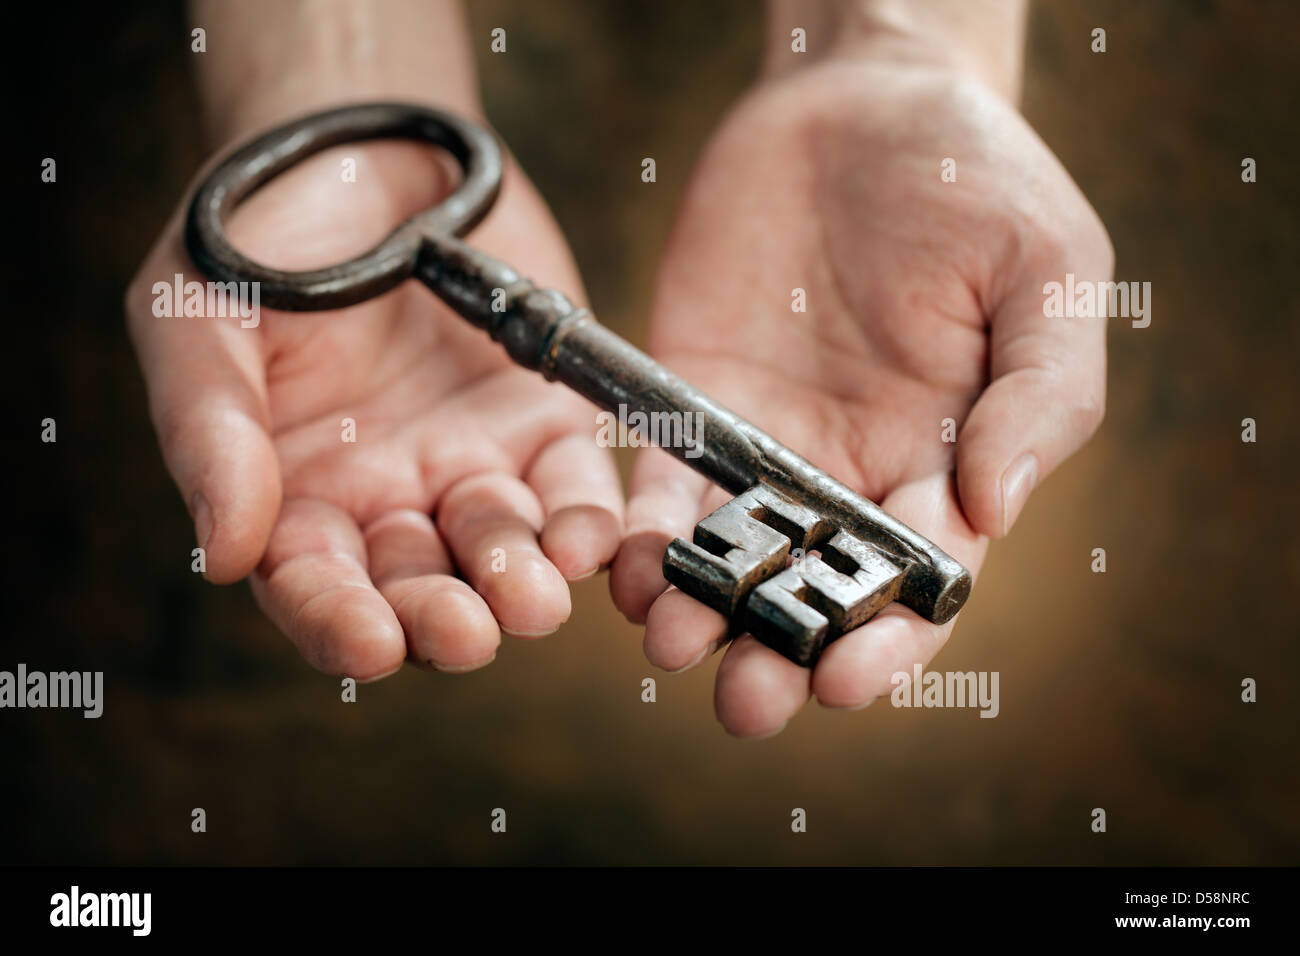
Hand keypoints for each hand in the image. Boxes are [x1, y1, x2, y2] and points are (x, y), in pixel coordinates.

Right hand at [127, 134, 621, 679]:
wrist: (360, 150)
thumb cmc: (258, 238)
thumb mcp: (200, 319)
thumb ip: (214, 433)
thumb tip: (223, 556)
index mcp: (299, 493)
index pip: (314, 586)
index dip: (337, 623)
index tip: (368, 647)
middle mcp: (392, 498)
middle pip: (419, 588)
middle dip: (442, 619)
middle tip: (467, 633)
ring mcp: (476, 463)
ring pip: (504, 548)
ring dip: (522, 581)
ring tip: (535, 599)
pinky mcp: (548, 422)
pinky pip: (577, 486)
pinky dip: (588, 519)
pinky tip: (590, 539)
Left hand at [610, 56, 1112, 735]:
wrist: (864, 96)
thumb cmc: (979, 183)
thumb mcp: (1048, 276)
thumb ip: (1038, 397)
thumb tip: (992, 515)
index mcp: (944, 464)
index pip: (916, 581)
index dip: (885, 640)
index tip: (843, 678)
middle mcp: (848, 473)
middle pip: (809, 591)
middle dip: (777, 652)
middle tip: (744, 699)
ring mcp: (763, 442)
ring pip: (724, 555)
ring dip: (695, 607)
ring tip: (668, 638)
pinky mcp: (691, 400)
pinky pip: (659, 482)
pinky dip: (639, 529)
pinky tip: (621, 563)